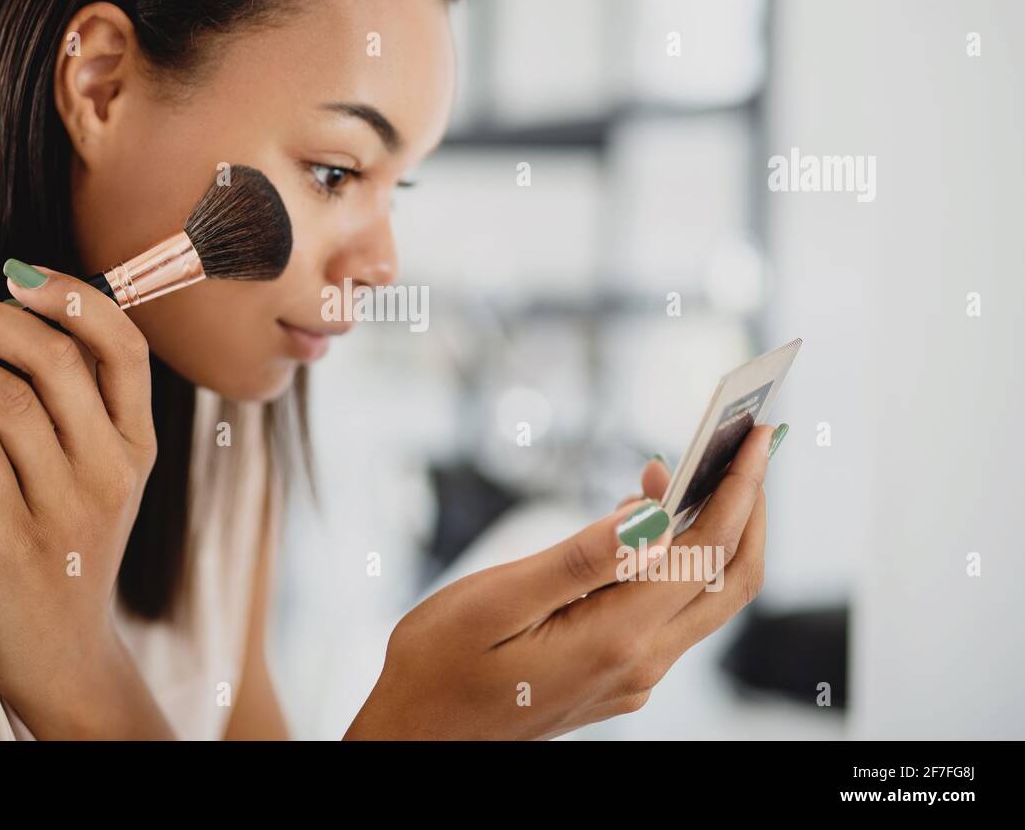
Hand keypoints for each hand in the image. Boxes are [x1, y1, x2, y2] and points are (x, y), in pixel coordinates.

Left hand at [0, 261, 168, 737]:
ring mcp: (70, 506)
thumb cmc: (68, 549)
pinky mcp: (19, 538)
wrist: (63, 653)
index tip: (13, 272)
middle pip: (58, 358)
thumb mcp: (96, 479)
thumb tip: (9, 322)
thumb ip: (77, 412)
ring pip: (9, 398)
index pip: (125, 345)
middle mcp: (114, 468)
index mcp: (138, 444)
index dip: (72, 295)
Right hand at [345, 425, 773, 739]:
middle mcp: (638, 664)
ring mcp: (631, 677)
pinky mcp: (616, 678)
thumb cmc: (438, 666)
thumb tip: (651, 514)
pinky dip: (675, 563)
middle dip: (748, 509)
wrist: (417, 736)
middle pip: (727, 580)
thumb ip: (579, 560)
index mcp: (614, 639)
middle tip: (748, 447)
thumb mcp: (496, 601)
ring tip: (687, 471)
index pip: (703, 554)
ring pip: (702, 600)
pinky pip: (667, 614)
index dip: (738, 491)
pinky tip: (644, 526)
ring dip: (711, 533)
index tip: (757, 438)